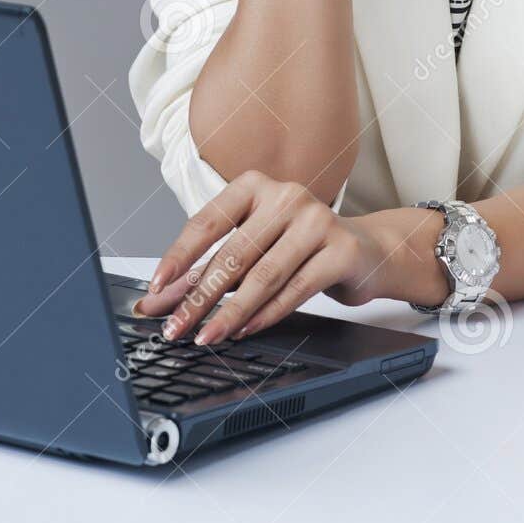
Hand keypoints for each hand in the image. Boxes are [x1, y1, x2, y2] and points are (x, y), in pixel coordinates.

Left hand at [129, 169, 387, 345]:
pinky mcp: (341, 250)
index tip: (156, 288)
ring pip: (264, 275)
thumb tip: (159, 300)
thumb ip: (207, 269)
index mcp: (255, 186)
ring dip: (230, 312)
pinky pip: (296, 289)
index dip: (179, 256)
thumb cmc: (299, 247)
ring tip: (207, 335)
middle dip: (199, 296)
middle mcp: (286, 196)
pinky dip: (265, 314)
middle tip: (176, 327)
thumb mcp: (252, 249)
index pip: (207, 221)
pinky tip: (244, 330)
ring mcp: (317, 221)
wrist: (366, 250)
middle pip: (233, 253)